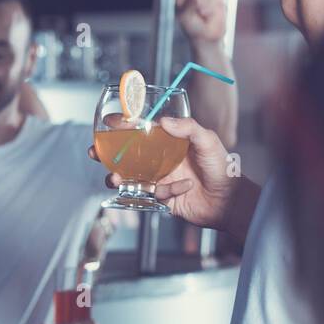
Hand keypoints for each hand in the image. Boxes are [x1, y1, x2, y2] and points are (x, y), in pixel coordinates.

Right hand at [90, 115, 233, 228]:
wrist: (229, 201)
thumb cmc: (222, 168)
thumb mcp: (208, 140)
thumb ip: (188, 128)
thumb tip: (163, 121)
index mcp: (168, 142)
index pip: (140, 131)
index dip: (123, 126)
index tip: (109, 123)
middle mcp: (160, 159)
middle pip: (125, 154)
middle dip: (106, 154)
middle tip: (94, 152)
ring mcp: (158, 179)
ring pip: (129, 177)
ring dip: (117, 177)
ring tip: (115, 179)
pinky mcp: (161, 198)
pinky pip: (151, 195)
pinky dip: (167, 191)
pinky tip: (184, 187)